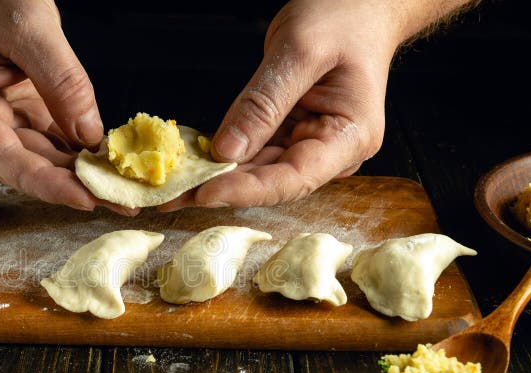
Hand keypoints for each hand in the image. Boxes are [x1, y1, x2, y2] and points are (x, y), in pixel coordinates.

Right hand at [0, 0, 136, 214]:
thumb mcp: (29, 26)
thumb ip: (62, 82)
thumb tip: (90, 135)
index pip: (6, 159)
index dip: (48, 185)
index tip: (88, 200)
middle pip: (27, 166)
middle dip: (77, 186)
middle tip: (123, 201)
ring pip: (43, 158)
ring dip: (84, 174)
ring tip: (125, 190)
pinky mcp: (17, 114)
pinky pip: (52, 139)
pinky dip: (81, 152)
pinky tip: (111, 165)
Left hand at [159, 0, 402, 209]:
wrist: (359, 3)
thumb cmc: (344, 16)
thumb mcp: (300, 51)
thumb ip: (263, 103)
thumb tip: (228, 151)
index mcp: (350, 136)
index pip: (294, 178)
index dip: (247, 190)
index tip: (204, 193)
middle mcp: (332, 151)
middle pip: (271, 181)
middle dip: (221, 188)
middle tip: (172, 196)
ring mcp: (310, 144)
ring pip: (257, 171)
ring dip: (215, 178)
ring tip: (172, 186)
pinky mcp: (290, 134)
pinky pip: (253, 151)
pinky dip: (223, 156)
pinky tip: (191, 163)